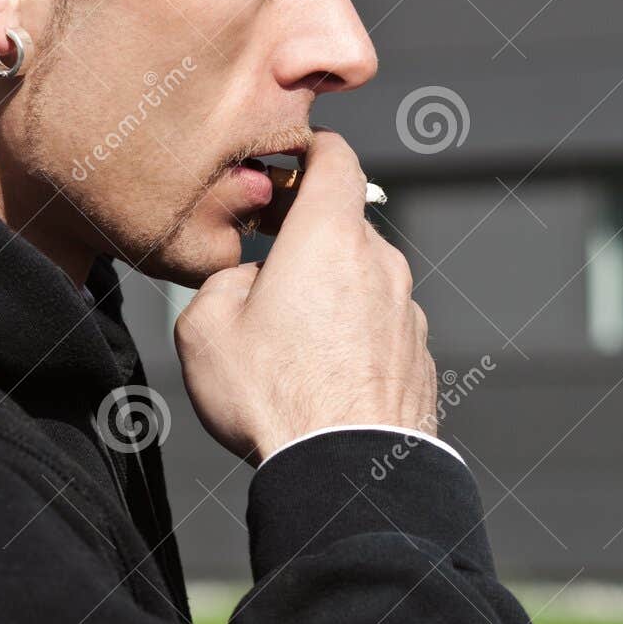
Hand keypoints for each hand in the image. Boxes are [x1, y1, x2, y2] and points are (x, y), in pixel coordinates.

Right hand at [174, 131, 437, 462]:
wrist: (344, 473)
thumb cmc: (275, 398)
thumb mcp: (203, 328)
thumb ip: (221, 281)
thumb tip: (248, 281)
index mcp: (328, 238)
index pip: (337, 159)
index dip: (314, 150)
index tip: (295, 160)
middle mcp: (379, 264)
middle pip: (344, 230)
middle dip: (308, 246)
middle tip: (268, 282)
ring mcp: (406, 312)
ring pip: (364, 283)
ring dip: (332, 299)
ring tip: (291, 350)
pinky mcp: (419, 357)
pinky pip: (381, 330)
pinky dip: (355, 340)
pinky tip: (323, 380)